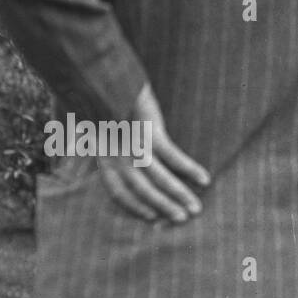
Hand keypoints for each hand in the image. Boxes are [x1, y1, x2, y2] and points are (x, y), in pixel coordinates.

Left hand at [97, 83, 210, 222]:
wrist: (101, 76)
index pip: (117, 191)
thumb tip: (95, 149)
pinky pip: (172, 156)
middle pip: (140, 190)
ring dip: (178, 195)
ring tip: (195, 209)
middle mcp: (117, 157)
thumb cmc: (100, 98)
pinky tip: (205, 179)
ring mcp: (133, 146)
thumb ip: (98, 141)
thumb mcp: (93, 124)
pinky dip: (189, 169)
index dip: (134, 206)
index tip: (151, 218)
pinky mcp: (150, 132)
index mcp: (103, 157)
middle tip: (182, 220)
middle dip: (162, 207)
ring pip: (158, 178)